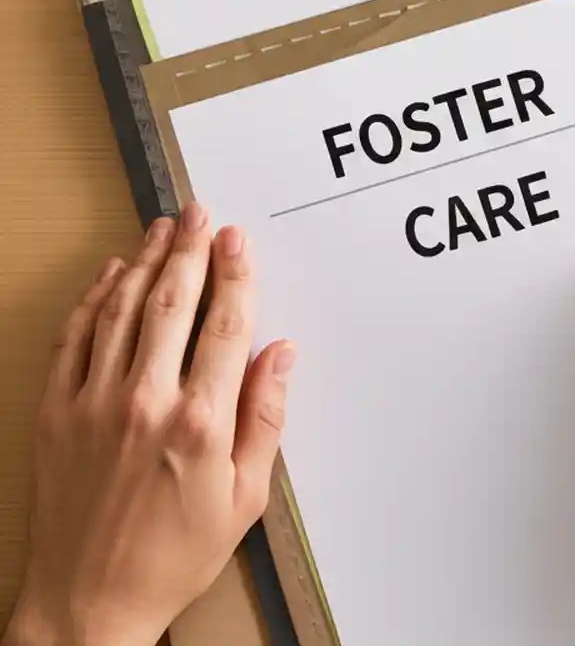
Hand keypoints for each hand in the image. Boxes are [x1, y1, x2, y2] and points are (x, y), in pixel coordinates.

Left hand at [3, 204, 293, 645]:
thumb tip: (280, 357)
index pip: (224, 327)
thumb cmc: (174, 555)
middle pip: (171, 305)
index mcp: (200, 423)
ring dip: (143, 263)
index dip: (235, 276)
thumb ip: (265, 419)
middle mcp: (144, 402)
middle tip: (199, 214)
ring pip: (119, 311)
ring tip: (160, 230)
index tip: (238, 242)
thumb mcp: (245, 496)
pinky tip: (110, 276)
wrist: (90, 600)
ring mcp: (93, 403)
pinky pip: (73, 339)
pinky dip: (92, 300)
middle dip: (189, 251)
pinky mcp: (55, 413)